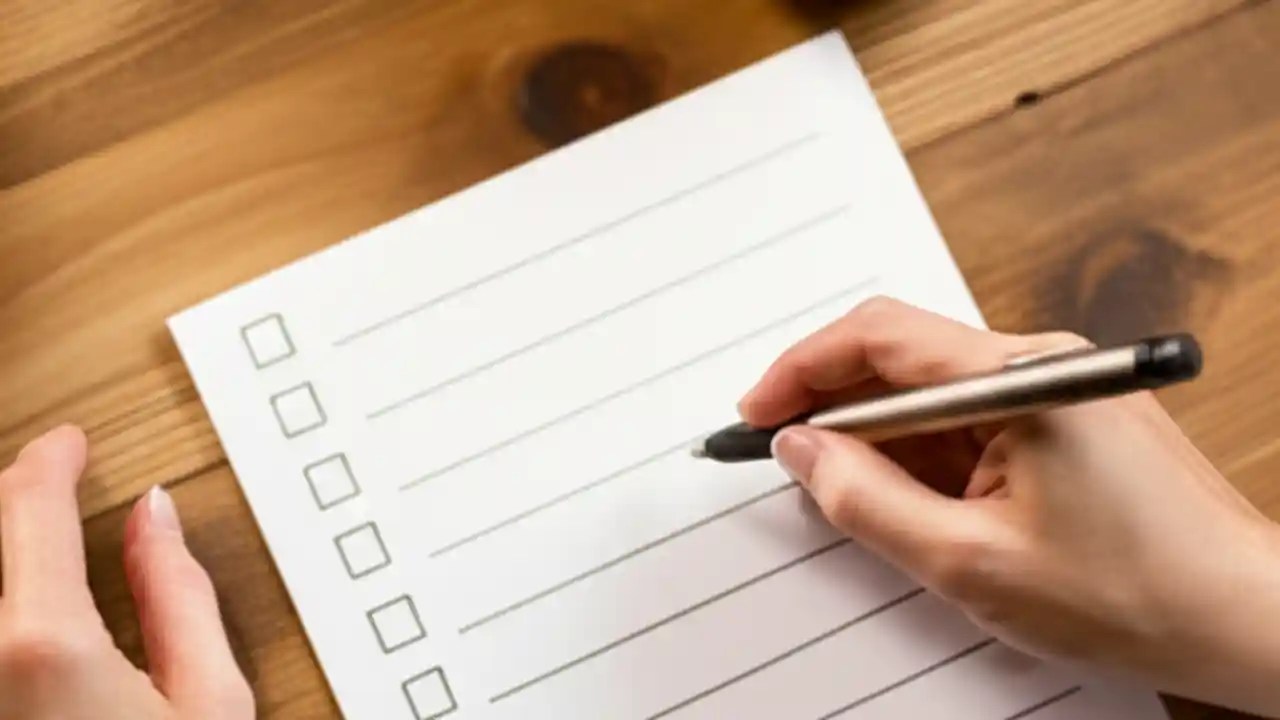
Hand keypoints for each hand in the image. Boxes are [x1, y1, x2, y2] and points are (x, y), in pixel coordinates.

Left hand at [0, 426, 252, 719]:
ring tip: (45, 535)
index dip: (52, 462)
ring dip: (19, 554)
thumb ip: (180, 597)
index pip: (30, 508)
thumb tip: (158, 520)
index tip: (68, 445)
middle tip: (50, 484)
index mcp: (45, 648)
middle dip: (22, 502)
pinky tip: (34, 594)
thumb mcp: (210, 703)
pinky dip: (12, 602)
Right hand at [740, 298, 1279, 716]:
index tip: (756, 411)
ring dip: (876, 435)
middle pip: (901, 359)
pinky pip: (968, 419)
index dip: (801, 368)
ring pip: (931, 394)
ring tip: (835, 489)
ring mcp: (1056, 388)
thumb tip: (802, 451)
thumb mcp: (968, 560)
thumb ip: (866, 499)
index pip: (879, 338)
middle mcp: (1039, 362)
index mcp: (1019, 376)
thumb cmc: (1133, 594)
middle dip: (830, 404)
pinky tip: (901, 494)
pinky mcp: (1064, 419)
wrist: (1243, 621)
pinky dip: (921, 453)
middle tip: (779, 452)